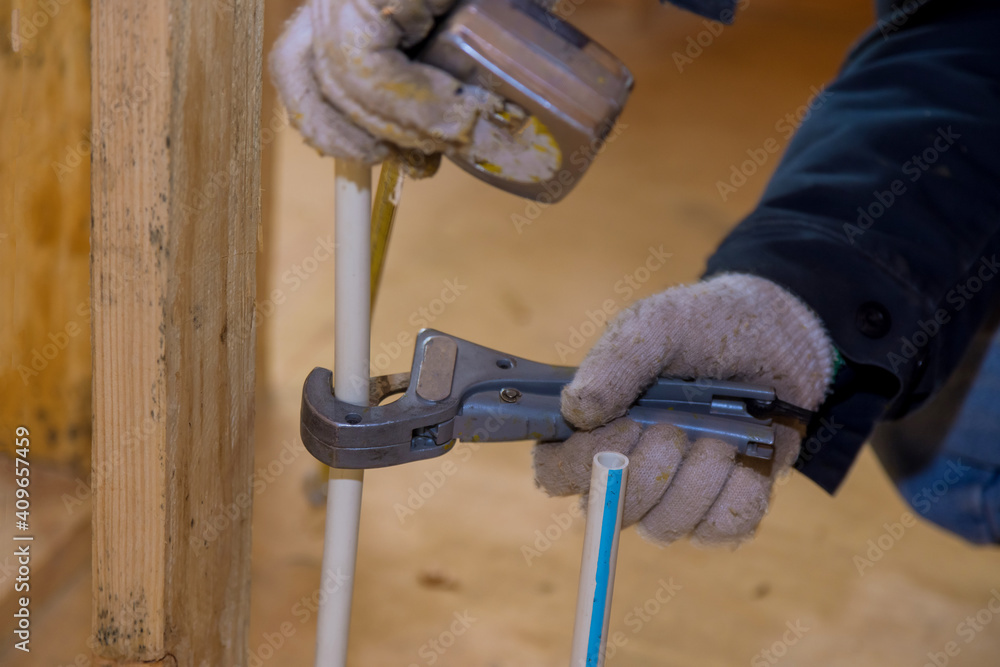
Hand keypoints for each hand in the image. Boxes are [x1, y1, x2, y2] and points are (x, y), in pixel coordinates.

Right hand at [533, 273, 834, 545]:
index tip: (623, 427)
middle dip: (646, 471)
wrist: (780, 339)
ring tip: (719, 435)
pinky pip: (718, 530)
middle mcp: (625, 468)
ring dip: (696, 480)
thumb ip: (615, 361)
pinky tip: (746, 455)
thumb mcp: (660, 324)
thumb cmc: (707, 326)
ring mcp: (672, 495)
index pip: (555, 472)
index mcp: (594, 424)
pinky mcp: (719, 511)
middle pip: (607, 511)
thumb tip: (574, 410)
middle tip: (674, 427)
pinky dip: (737, 491)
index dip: (578, 465)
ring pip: (663, 527)